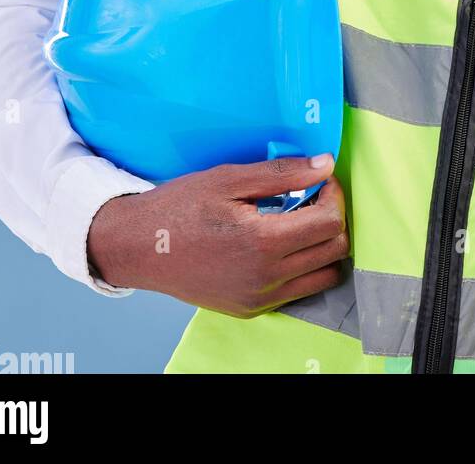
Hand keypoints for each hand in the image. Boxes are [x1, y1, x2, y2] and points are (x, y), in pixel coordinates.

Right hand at [86, 154, 347, 317]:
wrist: (139, 247)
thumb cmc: (181, 207)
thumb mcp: (229, 179)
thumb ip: (282, 173)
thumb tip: (326, 164)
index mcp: (262, 242)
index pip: (330, 222)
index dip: (334, 194)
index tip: (320, 178)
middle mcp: (265, 278)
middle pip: (334, 249)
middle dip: (333, 216)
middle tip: (312, 195)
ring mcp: (259, 298)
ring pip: (324, 275)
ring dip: (324, 245)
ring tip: (301, 220)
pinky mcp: (251, 309)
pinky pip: (299, 290)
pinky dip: (305, 266)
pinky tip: (283, 243)